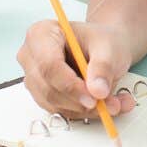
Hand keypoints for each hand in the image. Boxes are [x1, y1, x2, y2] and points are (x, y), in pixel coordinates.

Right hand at [16, 19, 139, 122]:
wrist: (105, 48)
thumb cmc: (101, 40)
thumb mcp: (109, 46)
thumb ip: (103, 66)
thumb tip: (98, 91)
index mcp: (41, 34)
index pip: (48, 65)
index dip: (70, 85)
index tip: (93, 97)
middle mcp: (32, 57)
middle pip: (48, 89)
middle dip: (80, 101)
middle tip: (109, 104)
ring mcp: (35, 79)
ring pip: (55, 104)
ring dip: (86, 109)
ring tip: (115, 103)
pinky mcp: (44, 97)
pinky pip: (61, 111)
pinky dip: (85, 112)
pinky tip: (106, 105)